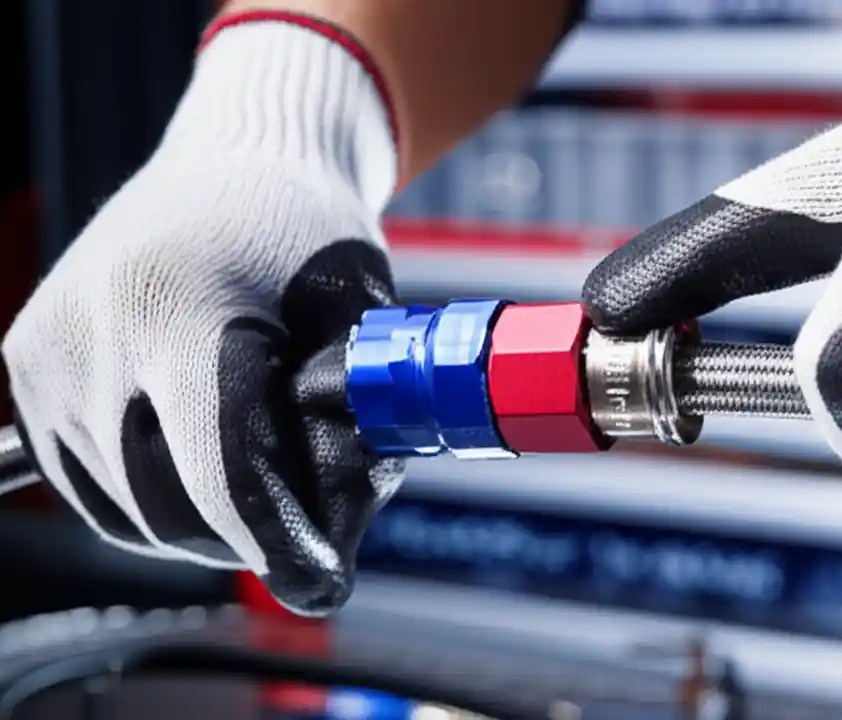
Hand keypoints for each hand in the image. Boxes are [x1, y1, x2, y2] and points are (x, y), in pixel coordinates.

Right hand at [3, 18, 402, 613]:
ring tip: (256, 476)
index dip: (276, 540)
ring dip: (197, 521)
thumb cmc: (310, 236)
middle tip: (304, 521)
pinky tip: (199, 464)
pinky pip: (88, 483)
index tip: (321, 581)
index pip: (219, 470)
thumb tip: (333, 542)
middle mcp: (93, 333)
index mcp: (180, 309)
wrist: (236, 161)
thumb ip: (351, 427)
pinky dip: (146, 497)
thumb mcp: (358, 319)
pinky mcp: (27, 361)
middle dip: (246, 535)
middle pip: (169, 506)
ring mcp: (48, 350)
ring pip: (124, 510)